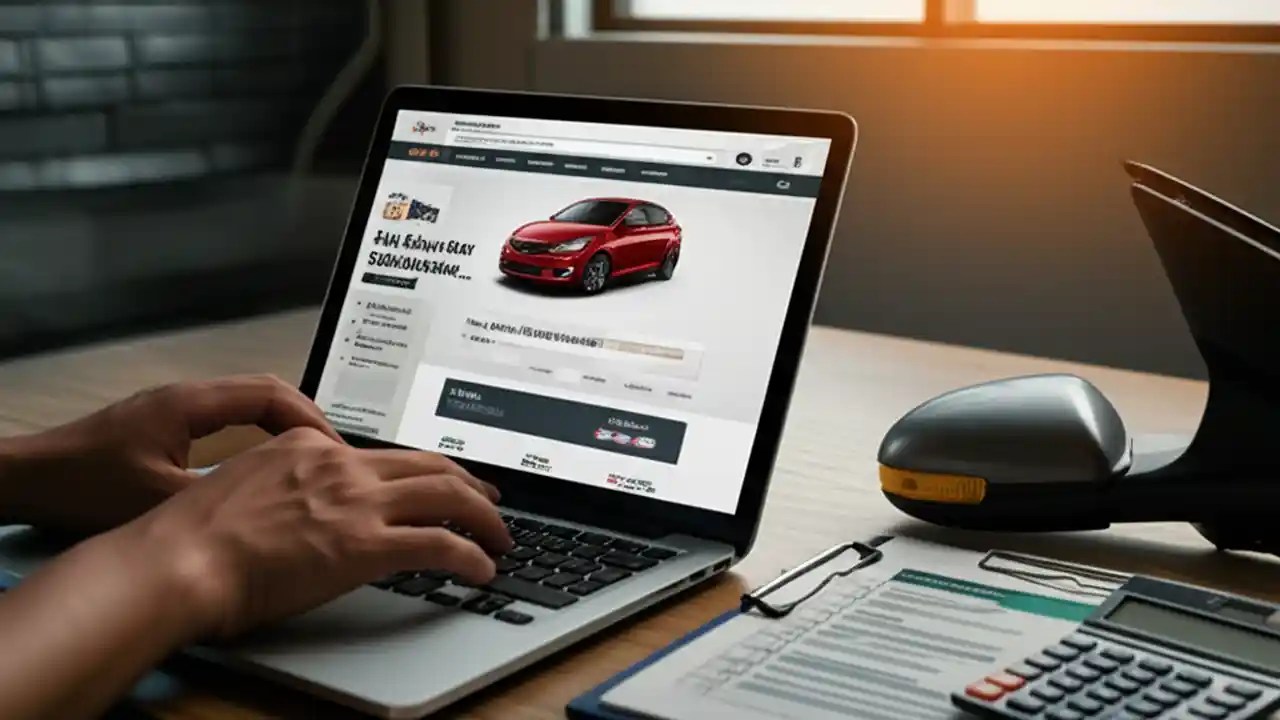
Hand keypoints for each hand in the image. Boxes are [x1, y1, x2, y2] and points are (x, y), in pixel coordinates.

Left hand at [0, 375, 341, 533]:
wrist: (27, 480)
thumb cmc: (83, 486)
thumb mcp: (160, 500)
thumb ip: (220, 497)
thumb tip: (275, 506)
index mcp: (191, 405)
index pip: (270, 394)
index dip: (310, 419)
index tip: (334, 450)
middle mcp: (187, 398)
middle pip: (266, 393)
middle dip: (306, 420)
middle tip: (336, 455)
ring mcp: (175, 411)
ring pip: (247, 405)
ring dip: (283, 428)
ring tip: (313, 460)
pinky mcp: (164, 428)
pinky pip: (228, 421)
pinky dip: (257, 437)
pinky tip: (266, 467)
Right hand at [120, 427, 509, 638]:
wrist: (177, 562)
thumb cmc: (192, 539)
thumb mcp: (243, 487)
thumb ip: (284, 486)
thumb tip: (307, 508)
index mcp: (308, 446)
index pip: (381, 454)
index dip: (418, 470)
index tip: (433, 483)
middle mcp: (338, 463)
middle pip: (427, 463)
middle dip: (468, 482)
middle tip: (489, 499)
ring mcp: (355, 501)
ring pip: (448, 494)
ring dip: (484, 516)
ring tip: (500, 536)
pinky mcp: (365, 543)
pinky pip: (441, 543)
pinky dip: (472, 554)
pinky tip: (482, 569)